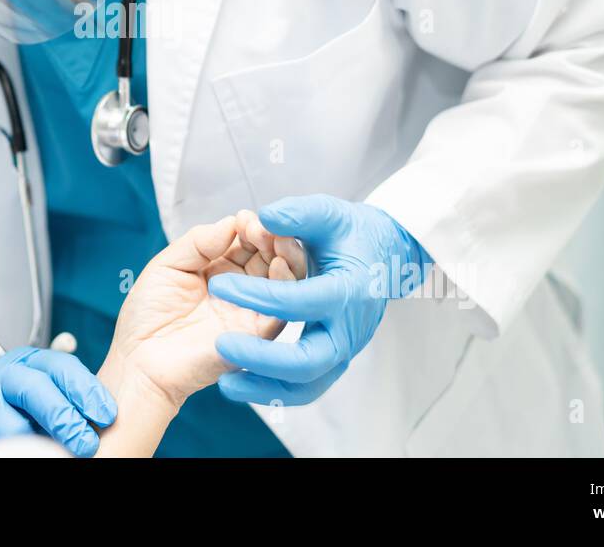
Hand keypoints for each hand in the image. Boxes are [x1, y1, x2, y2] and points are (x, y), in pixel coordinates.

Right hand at [0, 347, 115, 457]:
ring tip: (50, 452)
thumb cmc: (18, 406)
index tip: (107, 415)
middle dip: (65, 419)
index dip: (86, 390)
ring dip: (35, 443)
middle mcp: (4, 375)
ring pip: (12, 426)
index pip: (61, 367)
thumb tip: (107, 410)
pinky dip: (8, 454)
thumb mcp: (44, 389)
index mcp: (30, 362)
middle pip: (36, 390)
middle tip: (87, 444)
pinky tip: (21, 454)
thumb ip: (69, 390)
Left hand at [101, 212, 306, 410]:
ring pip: (283, 280)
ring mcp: (249, 311)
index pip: (247, 242)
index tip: (247, 218)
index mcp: (218, 270)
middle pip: (270, 257)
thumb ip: (198, 241)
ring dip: (285, 254)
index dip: (251, 227)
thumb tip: (231, 221)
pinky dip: (285, 284)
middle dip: (272, 237)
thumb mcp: (168, 265)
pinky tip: (279, 264)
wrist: (138, 362)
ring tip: (276, 239)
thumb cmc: (146, 318)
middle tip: (267, 226)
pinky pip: (281, 311)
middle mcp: (239, 289)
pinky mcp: (255, 335)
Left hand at [208, 194, 430, 405]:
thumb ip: (298, 214)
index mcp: (346, 290)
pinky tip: (241, 383)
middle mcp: (346, 328)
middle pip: (308, 360)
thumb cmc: (352, 234)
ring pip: (306, 385)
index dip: (257, 294)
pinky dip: (274, 390)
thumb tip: (265, 217)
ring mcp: (342, 349)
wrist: (385, 257)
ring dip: (265, 388)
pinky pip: (305, 385)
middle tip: (221, 345)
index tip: (218, 285)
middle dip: (262, 358)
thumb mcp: (329, 214)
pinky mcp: (333, 358)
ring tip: (226, 384)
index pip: (299, 300)